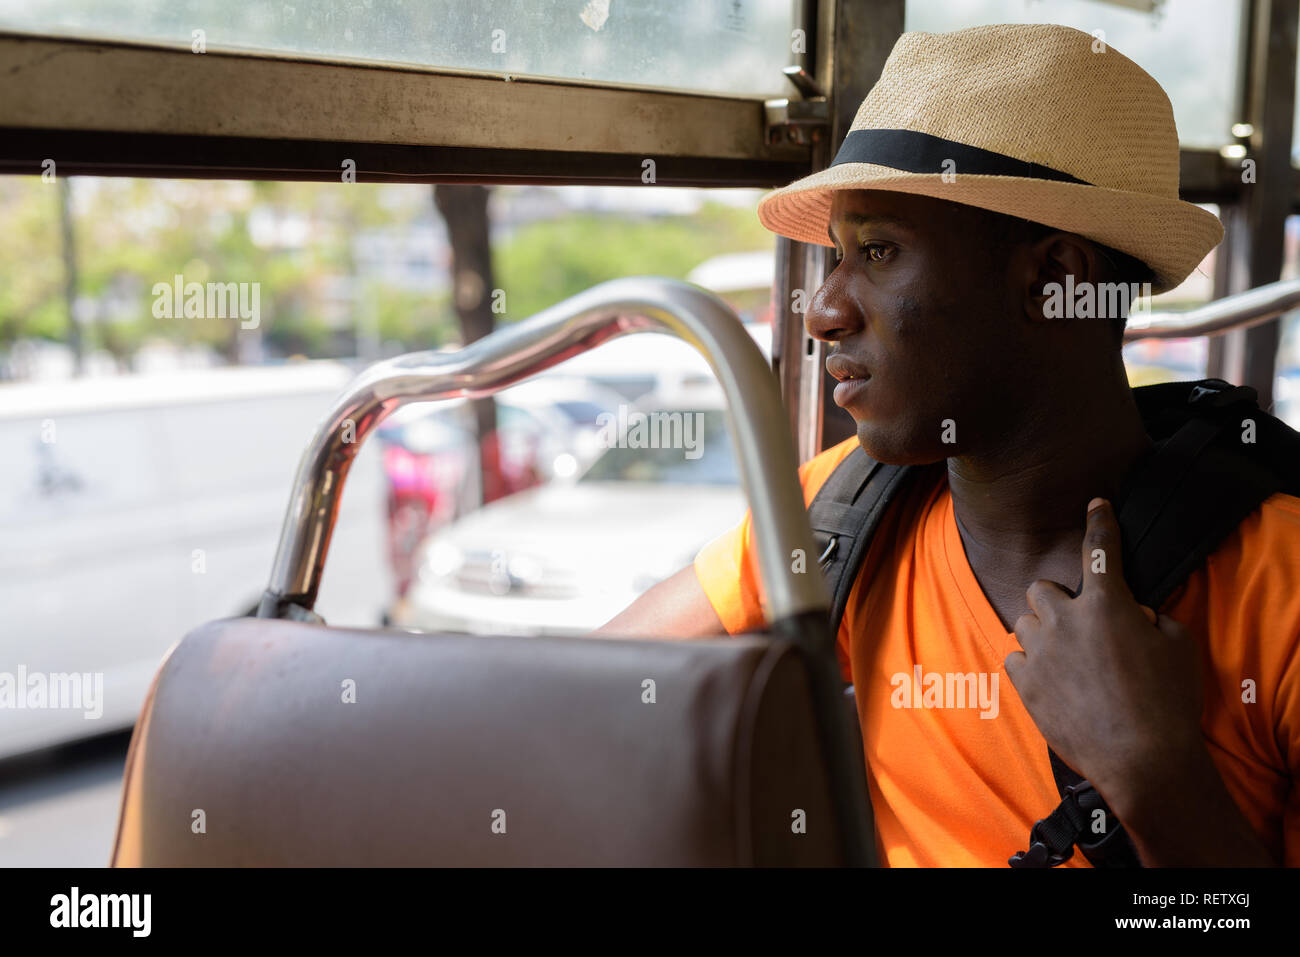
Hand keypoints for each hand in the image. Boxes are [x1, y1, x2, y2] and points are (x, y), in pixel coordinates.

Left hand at [1003, 498, 1203, 798]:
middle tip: (1079, 627)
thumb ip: (1152, 619)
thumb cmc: (1168, 704)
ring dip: (1043, 634)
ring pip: (1025, 623)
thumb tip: (1136, 616)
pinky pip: (1016, 659)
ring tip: (1068, 662)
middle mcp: (1066, 620)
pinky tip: (1053, 685)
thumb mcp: (1178, 648)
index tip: (1095, 505)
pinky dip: (1031, 666)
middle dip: (1057, 602)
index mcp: (1107, 604)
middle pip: (1041, 588)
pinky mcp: (1023, 682)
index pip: (1100, 550)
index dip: (1100, 524)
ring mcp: (1040, 651)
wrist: (1142, 760)